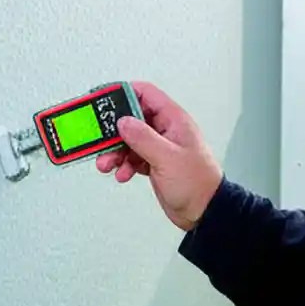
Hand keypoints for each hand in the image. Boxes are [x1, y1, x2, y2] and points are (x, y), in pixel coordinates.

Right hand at [96, 81, 222, 230]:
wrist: (204, 211)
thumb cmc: (197, 183)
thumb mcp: (167, 157)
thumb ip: (143, 137)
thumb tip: (123, 121)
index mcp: (174, 120)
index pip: (146, 94)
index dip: (123, 94)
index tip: (104, 102)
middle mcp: (166, 130)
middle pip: (132, 119)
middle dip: (114, 131)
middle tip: (100, 141)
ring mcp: (160, 147)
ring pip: (129, 140)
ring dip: (115, 151)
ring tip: (108, 164)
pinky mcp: (154, 163)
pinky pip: (132, 157)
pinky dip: (124, 164)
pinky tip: (123, 174)